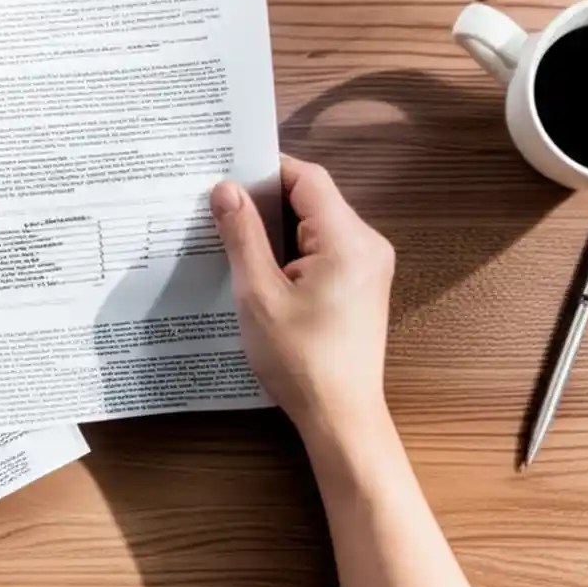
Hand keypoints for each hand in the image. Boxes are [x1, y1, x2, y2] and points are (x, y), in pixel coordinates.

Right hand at [210, 155, 394, 434]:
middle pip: (313, 200)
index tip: (226, 173)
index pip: (308, 179)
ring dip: (276, 227)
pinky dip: (291, 249)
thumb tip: (225, 189)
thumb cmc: (300, 360)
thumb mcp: (259, 294)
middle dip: (266, 200)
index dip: (266, 170)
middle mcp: (367, 245)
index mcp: (348, 241)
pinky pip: (323, 249)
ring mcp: (368, 266)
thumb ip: (242, 236)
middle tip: (219, 204)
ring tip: (231, 234)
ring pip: (316, 225)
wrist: (340, 416)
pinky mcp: (361, 285)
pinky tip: (258, 265)